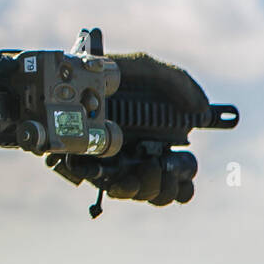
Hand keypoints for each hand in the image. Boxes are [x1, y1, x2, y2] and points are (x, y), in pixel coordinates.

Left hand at [46, 53, 208, 208]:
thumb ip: (179, 82)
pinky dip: (124, 189)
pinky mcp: (93, 171)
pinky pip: (115, 192)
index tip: (176, 163)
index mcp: (155, 135)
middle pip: (167, 189)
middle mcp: (138, 153)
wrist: (62, 80)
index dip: (184, 175)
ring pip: (145, 194)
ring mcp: (116, 163)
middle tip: (158, 166)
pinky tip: (120, 178)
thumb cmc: (103, 72)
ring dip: (149, 189)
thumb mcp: (145, 68)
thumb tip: (202, 111)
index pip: (181, 169)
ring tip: (139, 170)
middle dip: (168, 185)